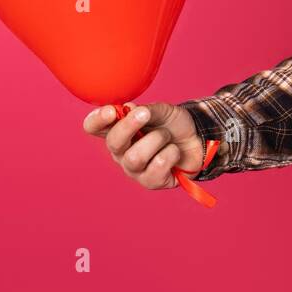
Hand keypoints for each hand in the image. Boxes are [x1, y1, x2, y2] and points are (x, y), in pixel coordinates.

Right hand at [83, 102, 204, 190]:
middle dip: (130, 126)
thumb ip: (145, 110)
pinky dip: (171, 153)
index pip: (94, 127)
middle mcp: (121, 152)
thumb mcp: (162, 110)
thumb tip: (129, 109)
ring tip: (166, 136)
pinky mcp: (151, 181)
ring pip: (136, 157)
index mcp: (117, 130)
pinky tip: (175, 152)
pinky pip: (158, 166)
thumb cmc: (174, 125)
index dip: (97, 120)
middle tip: (145, 113)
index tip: (112, 110)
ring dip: (158, 139)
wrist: (198, 138)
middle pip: (113, 143)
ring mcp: (134, 169)